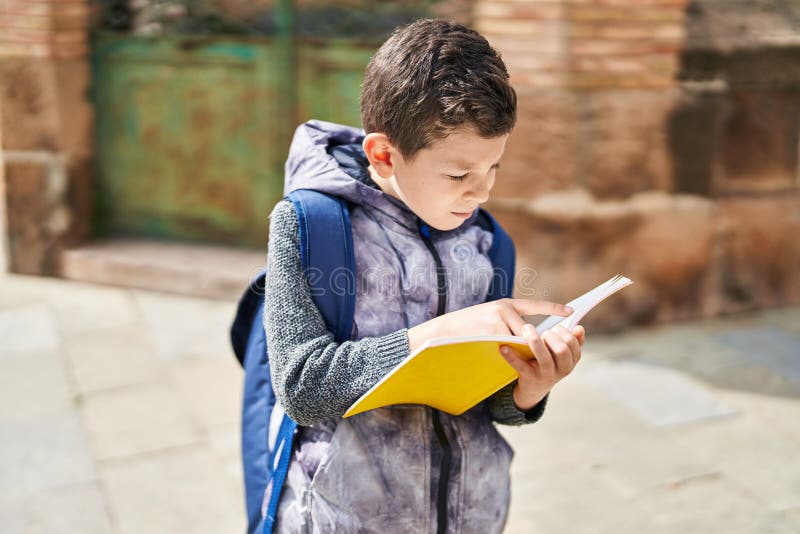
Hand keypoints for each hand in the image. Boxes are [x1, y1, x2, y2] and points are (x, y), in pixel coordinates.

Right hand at [407, 298, 572, 352]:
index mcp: (506, 304)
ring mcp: (498, 320)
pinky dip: (511, 353)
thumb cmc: (468, 326)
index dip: (553, 307)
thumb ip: (508, 323)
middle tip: (549, 346)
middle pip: (529, 328)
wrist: (444, 330)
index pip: (535, 305)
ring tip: (525, 357)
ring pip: (520, 339)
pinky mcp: (492, 332)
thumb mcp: (490, 318)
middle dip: (536, 339)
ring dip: (523, 349)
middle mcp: (504, 308)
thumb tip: (528, 334)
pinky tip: (509, 358)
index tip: (571, 310)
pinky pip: (509, 346)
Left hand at [499, 323, 585, 410]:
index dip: (563, 332)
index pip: (572, 343)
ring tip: (526, 329)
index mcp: (572, 360)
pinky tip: (503, 347)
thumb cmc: (549, 363)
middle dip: (551, 336)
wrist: (534, 388)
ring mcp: (546, 375)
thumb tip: (579, 328)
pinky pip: (521, 366)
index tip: (554, 327)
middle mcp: (562, 369)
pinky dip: (511, 356)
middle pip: (561, 350)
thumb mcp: (563, 354)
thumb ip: (572, 341)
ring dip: (534, 341)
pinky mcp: (530, 378)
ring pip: (544, 358)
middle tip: (542, 331)